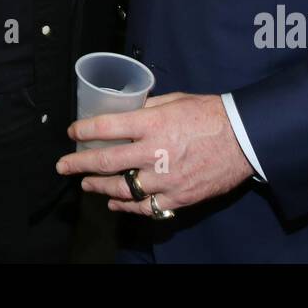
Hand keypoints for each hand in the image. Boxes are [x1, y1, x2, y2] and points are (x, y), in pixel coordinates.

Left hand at [56, 93, 253, 214]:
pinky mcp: (178, 198)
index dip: (84, 130)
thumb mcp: (175, 100)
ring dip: (98, 186)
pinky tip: (114, 202)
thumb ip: (148, 108)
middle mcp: (155, 152)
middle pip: (106, 161)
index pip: (107, 127)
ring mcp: (165, 179)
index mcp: (153, 124)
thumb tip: (127, 109)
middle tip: (62, 165)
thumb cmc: (210, 114)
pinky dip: (126, 206)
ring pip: (121, 188)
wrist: (244, 139)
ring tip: (84, 184)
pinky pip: (145, 207)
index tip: (71, 132)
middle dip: (79, 164)